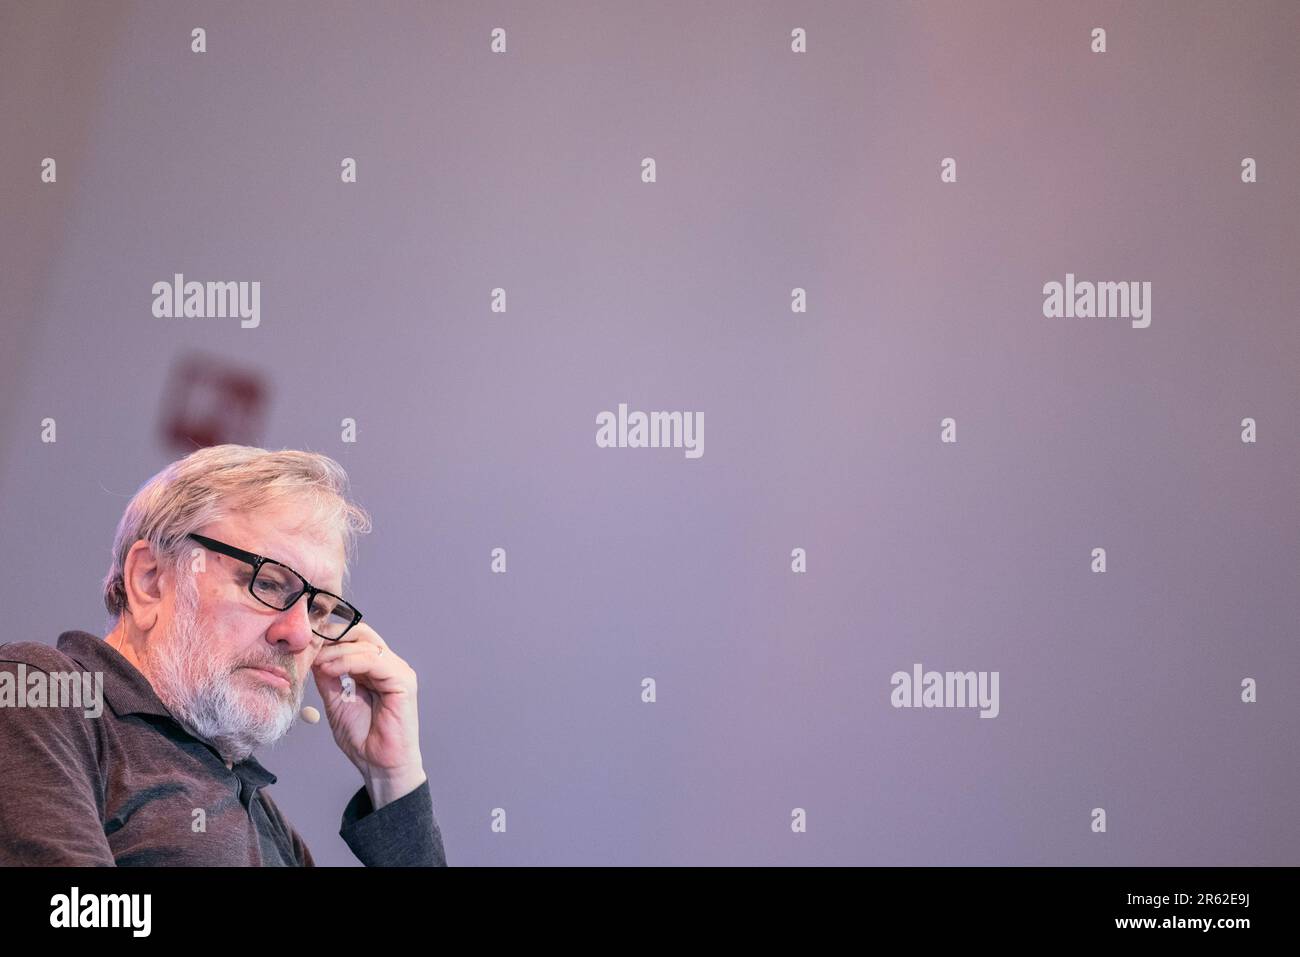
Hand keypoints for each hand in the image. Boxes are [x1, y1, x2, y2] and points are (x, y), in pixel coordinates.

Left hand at [311, 623, 425, 808]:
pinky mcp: (403, 681)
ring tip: (316, 662)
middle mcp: (389, 664)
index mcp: (375, 667)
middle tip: (308, 643)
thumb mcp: (335, 700)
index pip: (354, 637)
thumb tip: (313, 654)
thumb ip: (328, 677)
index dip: (329, 635)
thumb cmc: (363, 738)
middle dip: (333, 635)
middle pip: (362, 633)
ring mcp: (398, 671)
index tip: (303, 640)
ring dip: (336, 651)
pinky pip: (374, 661)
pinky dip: (349, 661)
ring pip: (365, 645)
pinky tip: (330, 670)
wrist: (379, 765)